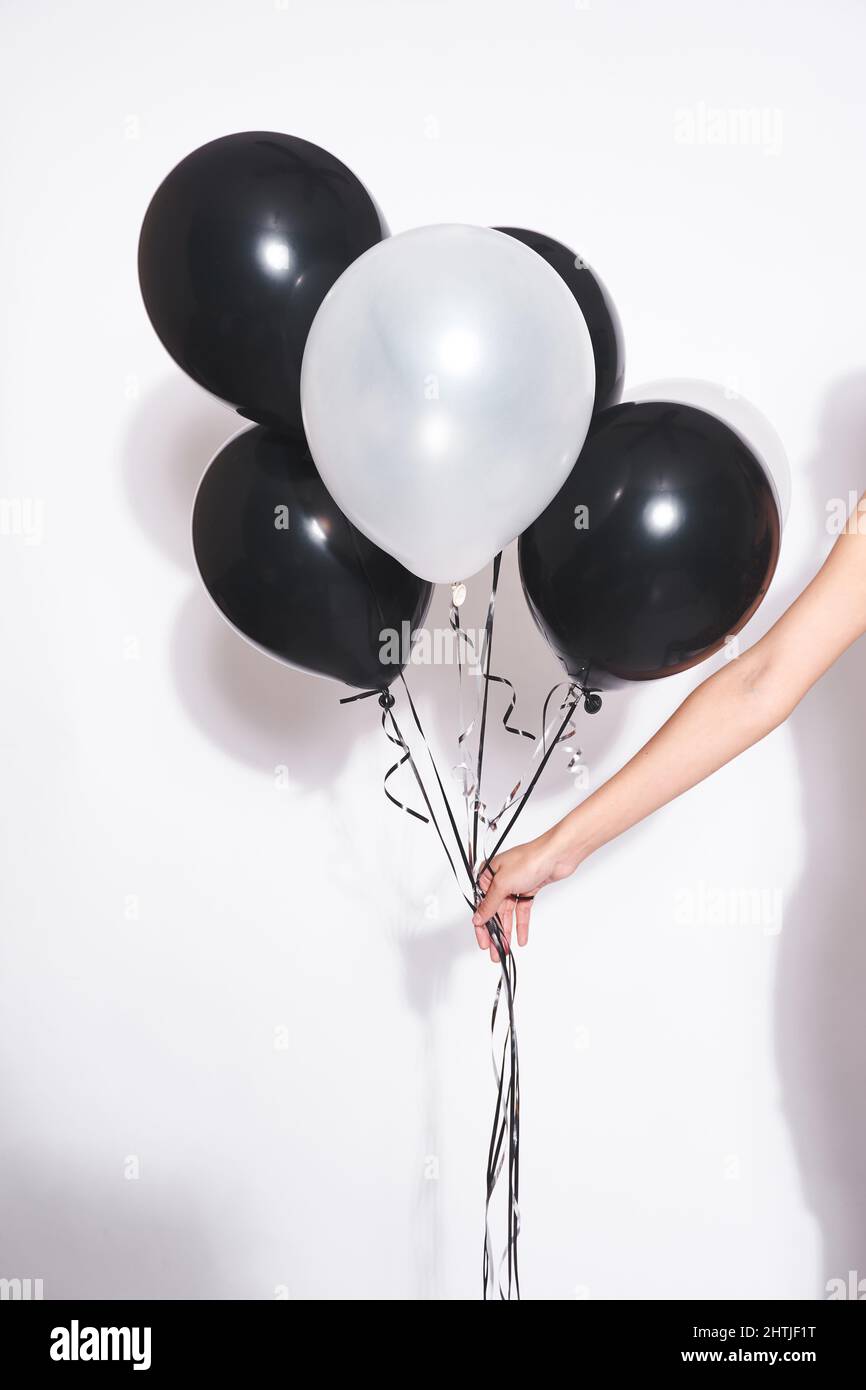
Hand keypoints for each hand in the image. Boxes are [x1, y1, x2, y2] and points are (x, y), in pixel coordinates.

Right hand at [471, 828, 577, 962]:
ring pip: (507, 913)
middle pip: (494, 912)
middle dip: (495, 933)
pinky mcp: (528, 889)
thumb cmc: (529, 859)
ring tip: (506, 949)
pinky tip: (521, 938)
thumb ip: (489, 904)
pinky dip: (521, 924)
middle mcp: (499, 880)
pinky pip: (521, 911)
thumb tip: (478, 917)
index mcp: (487, 875)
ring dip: (507, 932)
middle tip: (495, 951)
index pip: (480, 905)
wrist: (556, 855)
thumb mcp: (502, 884)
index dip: (482, 926)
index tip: (484, 942)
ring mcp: (514, 885)